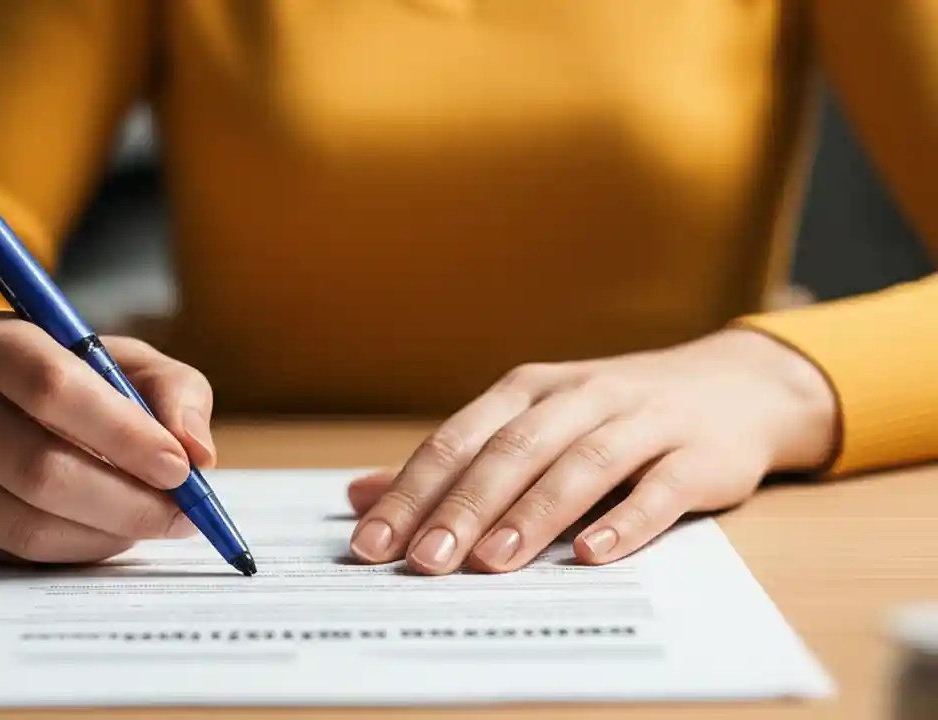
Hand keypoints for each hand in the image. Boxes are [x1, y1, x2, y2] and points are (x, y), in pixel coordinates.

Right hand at [0, 312, 214, 562]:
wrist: (5, 407)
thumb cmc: (83, 382)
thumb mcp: (133, 365)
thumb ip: (177, 394)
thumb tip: (197, 452)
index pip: (50, 387)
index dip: (121, 432)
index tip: (178, 466)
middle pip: (36, 467)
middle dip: (125, 499)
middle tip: (181, 512)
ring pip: (26, 522)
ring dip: (108, 532)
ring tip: (155, 521)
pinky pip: (17, 553)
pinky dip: (80, 550)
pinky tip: (113, 532)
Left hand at [347, 329, 837, 573]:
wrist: (734, 386)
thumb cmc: (610, 415)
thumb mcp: (529, 424)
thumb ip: (452, 463)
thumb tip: (359, 495)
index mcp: (528, 390)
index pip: (458, 440)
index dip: (412, 490)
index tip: (372, 542)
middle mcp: (579, 397)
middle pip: (512, 451)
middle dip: (463, 507)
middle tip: (425, 561)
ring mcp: (642, 421)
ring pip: (581, 465)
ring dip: (534, 514)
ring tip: (493, 561)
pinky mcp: (698, 455)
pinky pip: (660, 488)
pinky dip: (627, 520)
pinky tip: (592, 553)